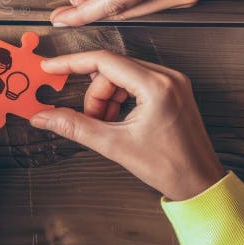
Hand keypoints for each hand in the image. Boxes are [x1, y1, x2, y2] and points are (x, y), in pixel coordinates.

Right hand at [31, 51, 224, 200]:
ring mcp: (171, 81)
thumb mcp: (114, 145)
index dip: (72, 63)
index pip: (104, 61)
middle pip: (110, 70)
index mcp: (156, 86)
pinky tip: (118, 120)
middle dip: (94, 94)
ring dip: (105, 98)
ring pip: (120, 76)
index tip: (51, 67)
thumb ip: (75, 126)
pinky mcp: (171, 89)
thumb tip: (44, 117)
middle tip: (91, 120)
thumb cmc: (169, 166)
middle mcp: (166, 77)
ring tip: (107, 125)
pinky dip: (118, 99)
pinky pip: (133, 82)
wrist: (199, 183)